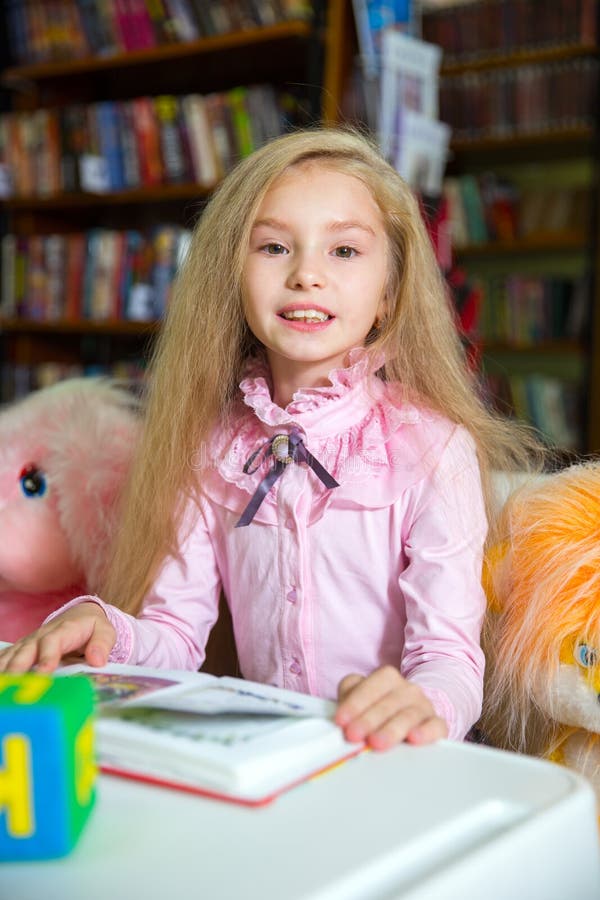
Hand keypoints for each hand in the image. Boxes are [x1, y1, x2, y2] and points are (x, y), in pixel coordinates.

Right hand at [0, 602, 115, 672]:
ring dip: (5, 669)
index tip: (44, 671)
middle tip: (13, 682)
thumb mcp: (105, 631)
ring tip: (2, 686)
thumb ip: (102, 644)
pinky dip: (1, 668)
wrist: (78, 616)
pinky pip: (7, 658)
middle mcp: (42, 636)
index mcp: (64, 630)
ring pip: (13, 654)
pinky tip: (0, 682)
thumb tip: (97, 660)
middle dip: (19, 666)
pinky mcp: (22, 650)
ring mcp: (30, 643)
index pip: (53, 641)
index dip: (47, 655)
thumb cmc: (91, 628)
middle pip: (27, 649)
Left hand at [335, 665, 447, 749]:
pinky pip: (436, 726)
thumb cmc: (381, 707)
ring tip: (377, 743)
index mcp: (387, 678)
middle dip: (369, 720)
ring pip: (409, 715)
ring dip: (391, 729)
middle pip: (388, 703)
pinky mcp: (437, 724)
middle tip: (354, 735)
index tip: (341, 721)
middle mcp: (407, 689)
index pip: (371, 686)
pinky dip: (426, 732)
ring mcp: (424, 706)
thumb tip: (339, 716)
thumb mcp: (361, 698)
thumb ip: (348, 699)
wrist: (415, 712)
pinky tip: (414, 739)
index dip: (354, 703)